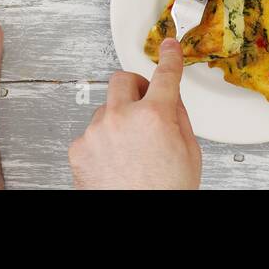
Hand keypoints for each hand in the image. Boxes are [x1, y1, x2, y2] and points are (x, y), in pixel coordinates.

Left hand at [68, 39, 201, 188]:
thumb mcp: (189, 155)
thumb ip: (178, 119)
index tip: (169, 46)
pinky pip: (92, 133)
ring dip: (118, 119)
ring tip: (131, 150)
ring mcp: (96, 131)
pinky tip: (115, 162)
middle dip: (135, 87)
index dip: (169, 57)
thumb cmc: (164, 192)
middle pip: (123, 80)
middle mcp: (122, 118)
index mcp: (155, 117)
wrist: (138, 222)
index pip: (165, 76)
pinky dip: (102, 142)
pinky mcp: (79, 147)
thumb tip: (170, 98)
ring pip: (106, 108)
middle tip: (144, 102)